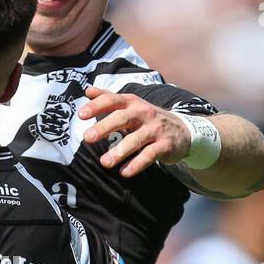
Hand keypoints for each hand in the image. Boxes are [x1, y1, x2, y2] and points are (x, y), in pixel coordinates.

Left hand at [78, 86, 192, 177]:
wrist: (182, 130)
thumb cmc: (147, 118)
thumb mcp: (130, 105)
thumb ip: (109, 98)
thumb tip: (87, 90)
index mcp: (132, 103)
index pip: (112, 100)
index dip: (96, 106)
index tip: (81, 115)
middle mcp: (143, 113)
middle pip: (122, 118)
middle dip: (104, 127)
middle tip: (87, 138)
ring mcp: (155, 129)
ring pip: (136, 140)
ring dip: (120, 151)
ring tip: (104, 162)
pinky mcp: (164, 145)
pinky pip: (150, 155)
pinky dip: (137, 164)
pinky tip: (124, 172)